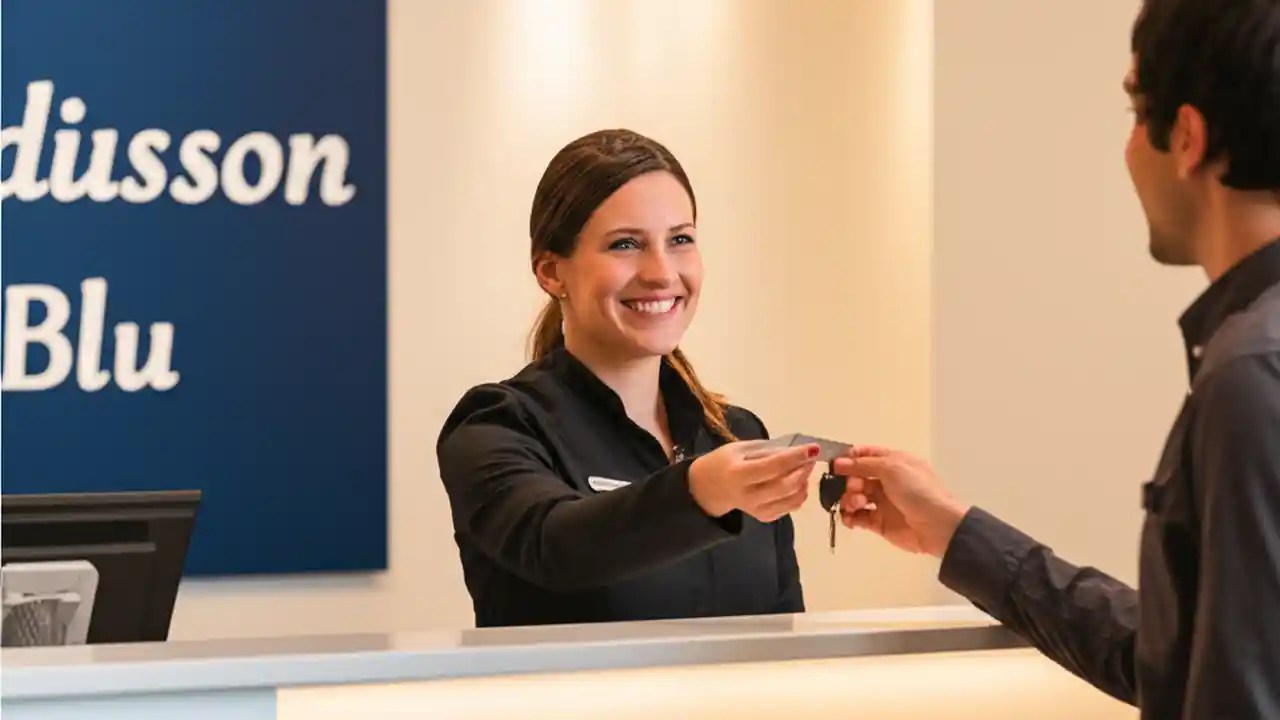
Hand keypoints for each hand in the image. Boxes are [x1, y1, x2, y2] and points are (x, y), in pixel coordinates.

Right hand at [688, 440, 818, 521]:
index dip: (796, 457)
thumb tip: (796, 452)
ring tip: (805, 468)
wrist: (708, 488)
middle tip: (811, 457)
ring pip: (792, 499)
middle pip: (785, 486)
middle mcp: (748, 496)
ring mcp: (756, 510)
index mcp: (738, 474)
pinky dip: (800, 494)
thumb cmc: (724, 462)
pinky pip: (790, 507)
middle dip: (803, 470)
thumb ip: (768, 450)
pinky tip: (798, 482)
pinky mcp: (764, 517)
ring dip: (805, 482)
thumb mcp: (741, 448)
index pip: (773, 466)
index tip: (813, 448)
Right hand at [830, 446, 969, 556]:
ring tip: (856, 504)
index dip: (849, 458)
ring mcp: (882, 502)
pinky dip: (850, 517)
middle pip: (856, 476)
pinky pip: (858, 518)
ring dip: (848, 499)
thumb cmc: (918, 490)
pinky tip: (849, 518)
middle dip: (848, 480)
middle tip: (853, 487)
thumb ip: (862, 464)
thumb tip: (838, 462)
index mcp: (893, 462)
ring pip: (854, 497)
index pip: (865, 455)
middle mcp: (886, 481)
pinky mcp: (879, 523)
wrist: (937, 525)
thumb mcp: (891, 468)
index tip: (835, 464)